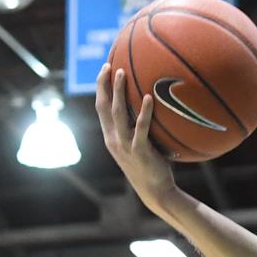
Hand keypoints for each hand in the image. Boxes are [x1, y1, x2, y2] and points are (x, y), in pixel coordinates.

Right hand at [95, 67, 182, 213]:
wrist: (155, 191)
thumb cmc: (151, 167)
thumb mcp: (139, 146)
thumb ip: (138, 128)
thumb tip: (149, 105)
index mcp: (111, 137)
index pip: (100, 108)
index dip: (100, 88)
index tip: (104, 69)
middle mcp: (113, 140)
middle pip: (103, 107)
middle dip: (104, 84)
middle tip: (110, 65)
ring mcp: (125, 146)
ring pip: (117, 113)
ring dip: (118, 91)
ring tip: (123, 73)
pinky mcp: (139, 151)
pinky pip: (141, 127)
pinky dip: (144, 112)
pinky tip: (149, 97)